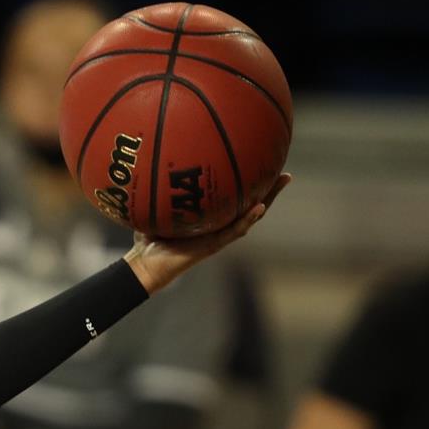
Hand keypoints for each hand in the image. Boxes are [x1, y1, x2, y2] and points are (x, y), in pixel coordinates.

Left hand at [124, 173, 289, 294]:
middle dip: (268, 190)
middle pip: (250, 205)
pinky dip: (247, 220)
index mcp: (210, 218)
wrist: (143, 265)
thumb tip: (154, 162)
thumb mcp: (155, 209)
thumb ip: (159, 190)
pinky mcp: (213, 246)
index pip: (234, 198)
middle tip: (285, 173)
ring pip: (250, 216)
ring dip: (267, 200)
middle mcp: (218, 226)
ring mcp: (218, 236)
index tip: (264, 165)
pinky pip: (234, 231)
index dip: (249, 184)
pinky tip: (259, 207)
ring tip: (281, 182)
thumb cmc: (147, 239)